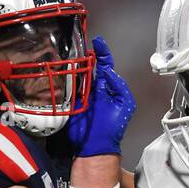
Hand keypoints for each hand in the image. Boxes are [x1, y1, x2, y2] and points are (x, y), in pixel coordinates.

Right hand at [67, 35, 135, 157]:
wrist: (95, 145)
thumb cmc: (112, 127)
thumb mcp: (124, 104)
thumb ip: (118, 86)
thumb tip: (108, 70)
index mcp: (110, 88)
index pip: (106, 66)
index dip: (102, 53)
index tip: (98, 41)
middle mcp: (95, 88)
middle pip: (90, 66)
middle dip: (87, 54)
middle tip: (82, 42)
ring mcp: (81, 93)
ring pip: (78, 73)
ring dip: (76, 62)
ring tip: (73, 49)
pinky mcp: (70, 99)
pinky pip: (67, 84)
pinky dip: (65, 75)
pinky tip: (63, 65)